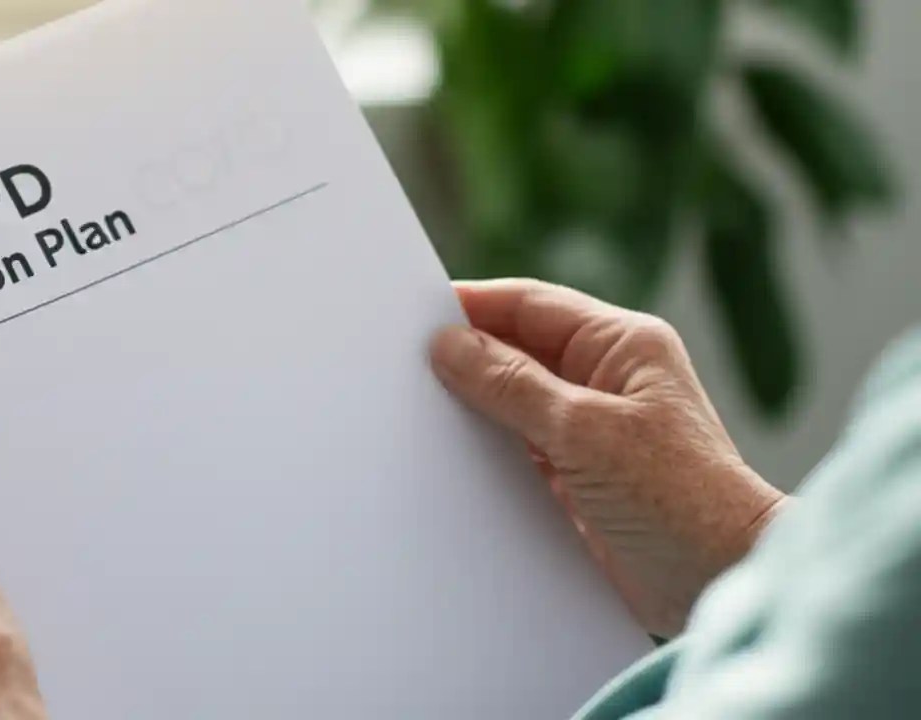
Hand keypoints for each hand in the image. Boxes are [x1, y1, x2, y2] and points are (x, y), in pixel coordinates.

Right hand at [431, 279, 786, 637]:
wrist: (719, 582)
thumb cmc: (680, 499)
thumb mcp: (583, 431)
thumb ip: (512, 385)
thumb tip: (450, 345)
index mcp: (622, 345)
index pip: (531, 305)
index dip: (472, 305)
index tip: (413, 314)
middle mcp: (605, 378)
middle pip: (517, 350)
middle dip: (465, 357)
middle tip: (402, 365)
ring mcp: (590, 427)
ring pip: (512, 401)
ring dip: (472, 408)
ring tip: (417, 414)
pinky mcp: (576, 474)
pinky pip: (516, 448)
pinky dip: (483, 451)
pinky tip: (448, 458)